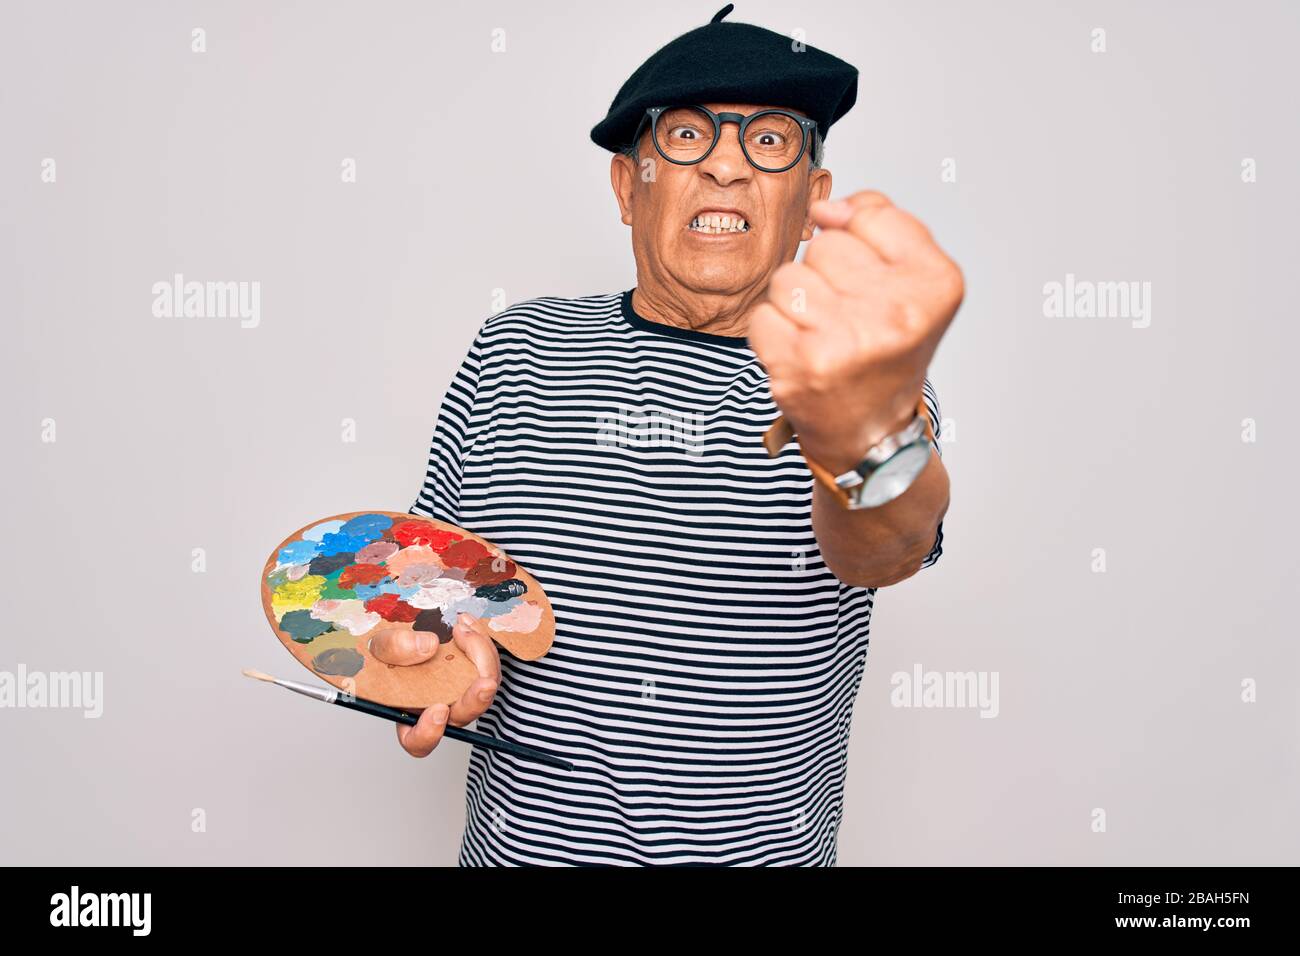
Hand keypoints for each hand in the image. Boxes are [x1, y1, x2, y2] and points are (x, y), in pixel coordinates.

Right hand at [369, 612, 501, 757]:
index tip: (437, 710)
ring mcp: (457, 692)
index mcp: (407, 716)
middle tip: (484, 682)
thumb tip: (429, 646)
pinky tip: (465, 623)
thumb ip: (395, 647)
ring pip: (482, 688)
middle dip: (476, 700)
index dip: (429, 732)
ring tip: (462, 629)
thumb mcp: (378, 643)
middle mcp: (436, 709)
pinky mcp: (473, 672)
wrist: (400, 627)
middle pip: (462, 716)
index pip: (419, 741)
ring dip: (480, 657)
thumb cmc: (383, 645)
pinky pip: (486, 665)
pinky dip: (480, 642)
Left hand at [749, 191, 962, 474]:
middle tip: (847, 316)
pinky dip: (774, 333)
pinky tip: (801, 353)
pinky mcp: (800, 365)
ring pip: (788, 277)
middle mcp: (895, 312)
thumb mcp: (913, 277)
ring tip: (824, 334)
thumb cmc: (888, 348)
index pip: (870, 214)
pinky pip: (763, 315)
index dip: (860, 239)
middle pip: (824, 244)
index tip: (871, 275)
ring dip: (797, 303)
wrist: (873, 432)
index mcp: (934, 283)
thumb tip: (825, 208)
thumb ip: (879, 219)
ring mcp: (845, 341)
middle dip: (827, 273)